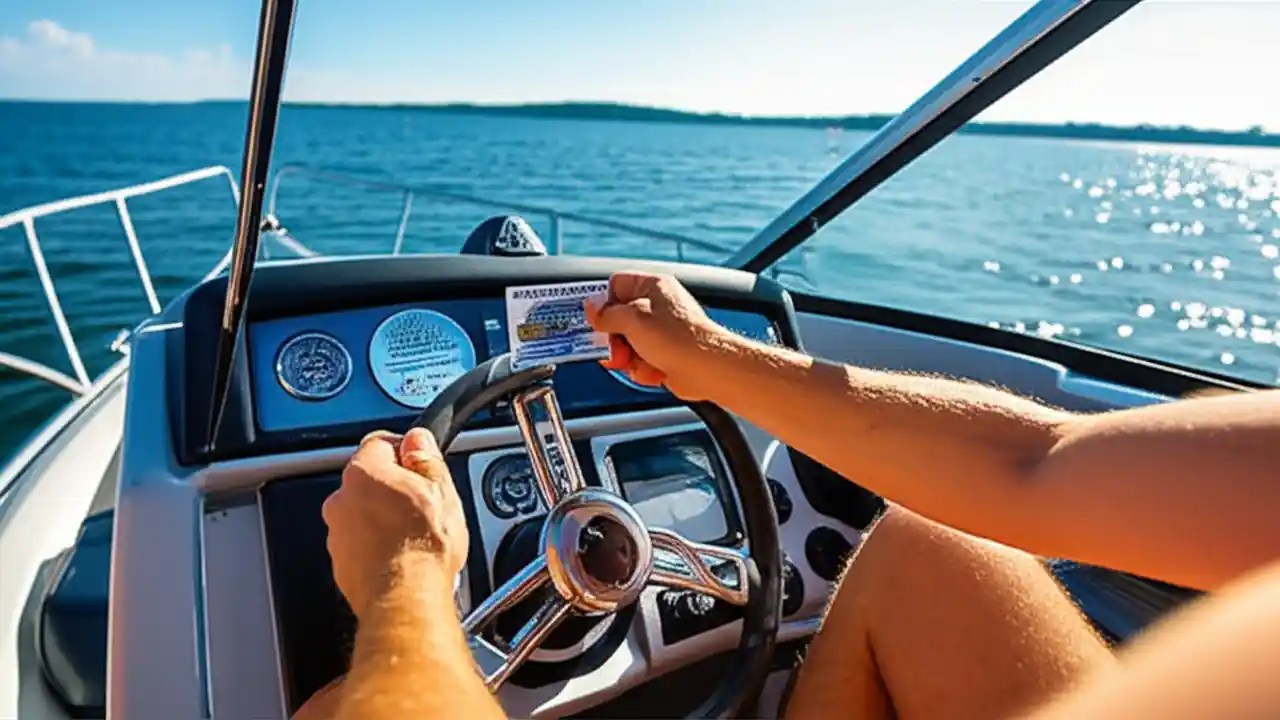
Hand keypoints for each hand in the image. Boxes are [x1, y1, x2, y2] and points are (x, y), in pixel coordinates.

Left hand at [321, 428, 468, 618]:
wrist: (406, 599)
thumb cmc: (422, 547)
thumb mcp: (441, 490)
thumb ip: (426, 458)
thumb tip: (418, 441)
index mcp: (364, 473)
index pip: (381, 443)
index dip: (407, 451)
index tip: (422, 464)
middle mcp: (341, 501)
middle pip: (370, 481)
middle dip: (394, 489)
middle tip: (424, 504)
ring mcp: (337, 535)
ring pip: (363, 515)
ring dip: (384, 520)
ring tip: (416, 537)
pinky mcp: (341, 566)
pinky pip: (360, 546)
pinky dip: (376, 548)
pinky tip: (403, 558)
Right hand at [584, 271, 733, 399]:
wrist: (709, 370)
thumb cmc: (679, 339)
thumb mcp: (633, 321)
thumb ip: (607, 314)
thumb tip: (590, 307)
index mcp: (652, 286)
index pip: (615, 285)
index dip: (605, 305)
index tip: (599, 323)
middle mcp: (658, 305)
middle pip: (619, 318)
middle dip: (615, 340)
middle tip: (616, 350)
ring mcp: (662, 330)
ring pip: (627, 343)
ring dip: (629, 358)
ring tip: (640, 363)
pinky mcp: (665, 352)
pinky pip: (641, 359)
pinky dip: (643, 369)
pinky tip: (654, 371)